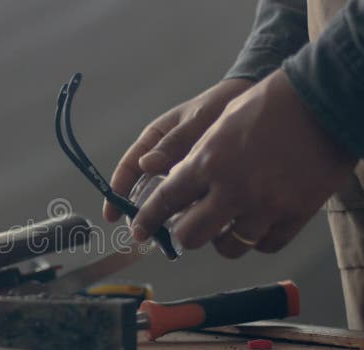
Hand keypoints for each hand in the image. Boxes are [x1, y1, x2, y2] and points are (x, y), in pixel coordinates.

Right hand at [103, 78, 253, 221]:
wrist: (251, 101)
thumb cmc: (218, 105)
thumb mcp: (196, 120)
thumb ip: (174, 143)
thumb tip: (145, 165)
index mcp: (154, 139)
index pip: (129, 167)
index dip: (117, 191)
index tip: (112, 215)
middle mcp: (163, 158)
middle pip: (144, 189)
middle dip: (140, 212)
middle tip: (140, 233)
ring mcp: (181, 171)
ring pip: (167, 198)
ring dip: (165, 215)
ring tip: (164, 234)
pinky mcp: (202, 181)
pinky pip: (190, 200)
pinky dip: (189, 212)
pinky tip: (193, 224)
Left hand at [130, 69, 358, 257]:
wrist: (328, 99)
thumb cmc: (270, 104)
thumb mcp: (221, 121)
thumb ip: (193, 155)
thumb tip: (164, 176)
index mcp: (208, 161)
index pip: (165, 200)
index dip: (147, 220)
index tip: (139, 231)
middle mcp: (232, 188)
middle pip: (191, 235)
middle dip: (184, 234)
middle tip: (187, 228)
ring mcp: (265, 205)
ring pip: (228, 247)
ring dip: (221, 240)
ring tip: (226, 225)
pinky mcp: (295, 214)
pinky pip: (265, 245)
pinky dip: (256, 240)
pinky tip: (256, 225)